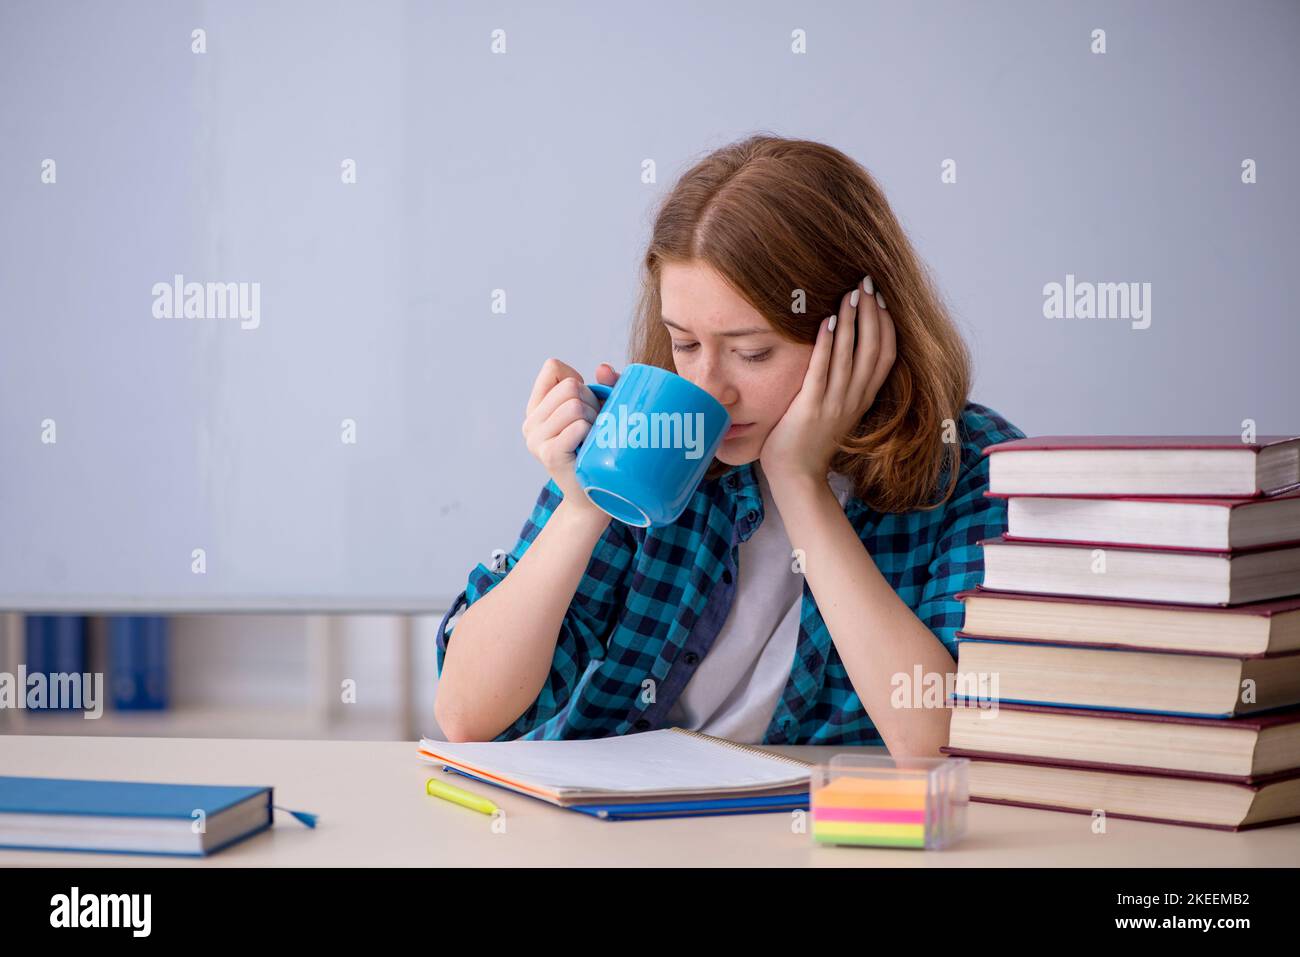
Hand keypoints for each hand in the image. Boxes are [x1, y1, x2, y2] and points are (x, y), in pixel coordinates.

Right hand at [522, 358, 619, 509]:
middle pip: (570, 386)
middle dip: (592, 402)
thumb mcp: (601, 411)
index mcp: (537, 408)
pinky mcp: (550, 454)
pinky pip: (578, 426)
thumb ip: (605, 385)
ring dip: (595, 419)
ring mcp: (536, 439)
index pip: (553, 368)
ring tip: (593, 439)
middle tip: (594, 427)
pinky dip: (591, 433)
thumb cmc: (600, 449)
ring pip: (575, 405)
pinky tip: (590, 449)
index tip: (585, 402)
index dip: (577, 379)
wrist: (596, 497)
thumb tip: (603, 369)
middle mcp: (530, 422)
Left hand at [759, 276, 895, 485]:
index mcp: (862, 398)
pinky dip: (827, 345)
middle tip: (867, 282)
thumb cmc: (808, 441)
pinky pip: (823, 371)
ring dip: (853, 320)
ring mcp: (835, 404)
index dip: (886, 325)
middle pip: (873, 349)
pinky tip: (828, 321)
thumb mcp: (834, 410)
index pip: (886, 355)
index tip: (881, 299)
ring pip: (852, 355)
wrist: (797, 477)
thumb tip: (839, 354)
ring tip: (851, 292)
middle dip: (871, 313)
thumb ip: (841, 385)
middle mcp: (854, 399)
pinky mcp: (812, 408)